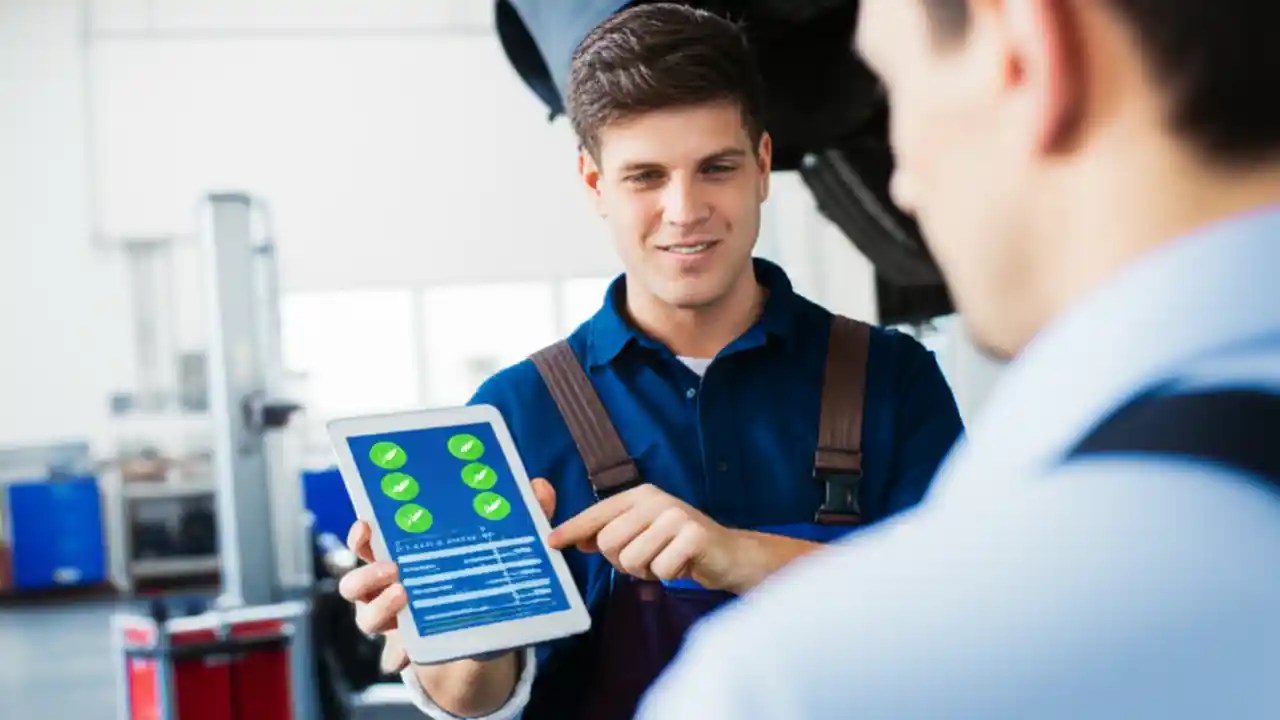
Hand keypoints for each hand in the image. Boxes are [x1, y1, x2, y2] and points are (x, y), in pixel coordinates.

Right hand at [339, 477, 557, 670]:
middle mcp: (385, 587)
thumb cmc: (478, 573)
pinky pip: (393, 657)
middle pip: (354, 582)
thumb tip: (540, 486)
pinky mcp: (407, 648)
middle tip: (394, 568)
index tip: (367, 524)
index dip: (360, 534)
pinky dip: (399, 655)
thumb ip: (519, 516)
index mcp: (399, 553)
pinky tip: (410, 654)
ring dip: (380, 609)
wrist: (483, 630)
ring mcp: (392, 620)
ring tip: (405, 598)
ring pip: (365, 618)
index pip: (366, 541)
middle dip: (368, 574)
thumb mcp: (500, 545)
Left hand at [547, 484, 742, 591]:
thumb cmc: (680, 546)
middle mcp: (655, 500)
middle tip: (647, 559)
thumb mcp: (643, 535)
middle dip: (622, 561)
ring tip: (665, 560)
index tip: (552, 542)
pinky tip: (681, 565)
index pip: (597, 513)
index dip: (573, 529)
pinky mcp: (693, 535)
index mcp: (640, 496)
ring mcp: (675, 515)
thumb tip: (574, 540)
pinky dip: (668, 575)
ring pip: (631, 558)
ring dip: (646, 570)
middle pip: (608, 542)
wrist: (728, 554)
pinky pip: (660, 569)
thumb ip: (611, 534)